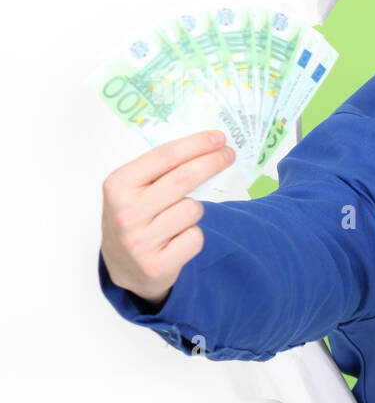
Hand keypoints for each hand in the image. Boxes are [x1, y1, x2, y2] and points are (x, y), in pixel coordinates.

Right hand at [101, 131, 234, 306]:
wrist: (123, 265)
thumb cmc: (135, 217)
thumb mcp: (133, 189)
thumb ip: (159, 169)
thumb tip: (205, 144)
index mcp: (118, 186)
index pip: (164, 156)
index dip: (196, 144)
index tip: (219, 137)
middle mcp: (126, 212)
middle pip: (183, 179)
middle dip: (212, 162)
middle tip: (229, 154)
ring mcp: (140, 241)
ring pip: (193, 210)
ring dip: (195, 210)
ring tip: (176, 219)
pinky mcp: (157, 265)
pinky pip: (195, 238)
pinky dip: (193, 235)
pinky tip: (176, 240)